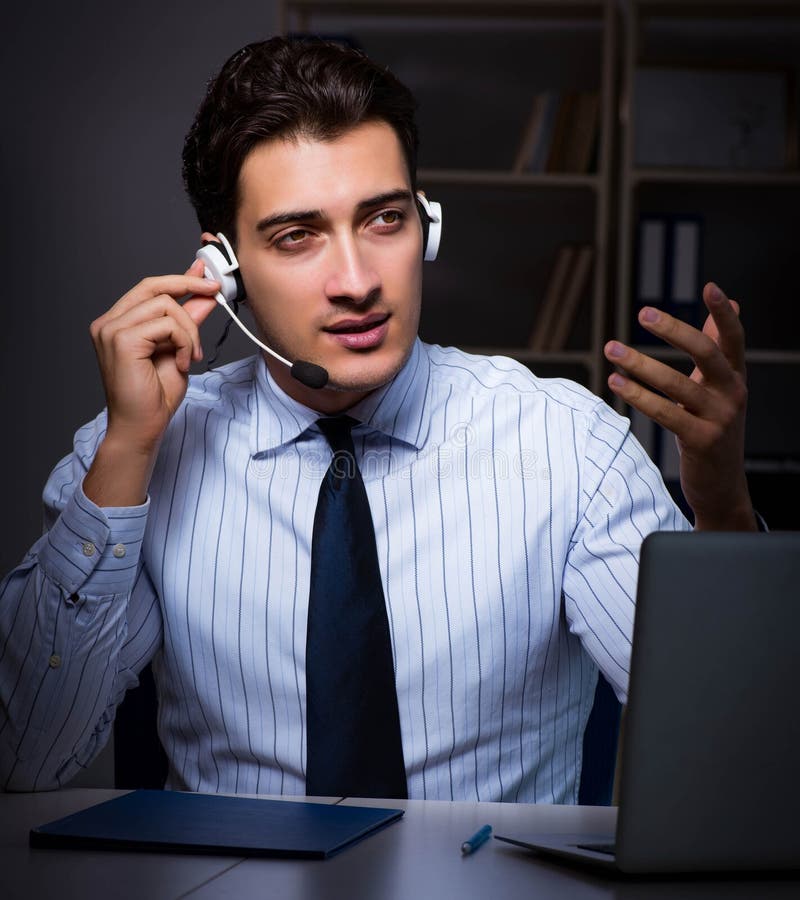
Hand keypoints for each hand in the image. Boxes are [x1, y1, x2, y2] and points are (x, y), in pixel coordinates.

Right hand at [83, 261, 218, 506]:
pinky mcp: (121, 340)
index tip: (206, 278)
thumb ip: (187, 321)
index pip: (148, 288)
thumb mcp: (179, 349)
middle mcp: (108, 323)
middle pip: (154, 286)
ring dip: (190, 331)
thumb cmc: (155, 396)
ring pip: (166, 305)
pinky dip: (185, 342)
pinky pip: (167, 325)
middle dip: (189, 287)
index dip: (179, 279)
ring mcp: (111, 330)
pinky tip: (184, 363)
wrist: (142, 428)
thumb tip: (203, 293)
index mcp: (117, 323)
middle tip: (215, 292)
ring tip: (191, 357)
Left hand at [604, 282, 755, 530]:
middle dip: (673, 330)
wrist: (722, 486)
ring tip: (611, 349)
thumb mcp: (720, 389)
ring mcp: (719, 418)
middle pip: (706, 353)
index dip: (725, 313)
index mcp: (736, 378)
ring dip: (639, 363)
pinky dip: (637, 395)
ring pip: (676, 383)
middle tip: (642, 313)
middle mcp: (733, 394)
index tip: (710, 286)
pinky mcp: (700, 440)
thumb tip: (732, 302)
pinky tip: (616, 382)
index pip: (734, 339)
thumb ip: (720, 348)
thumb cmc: (714, 430)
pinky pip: (664, 412)